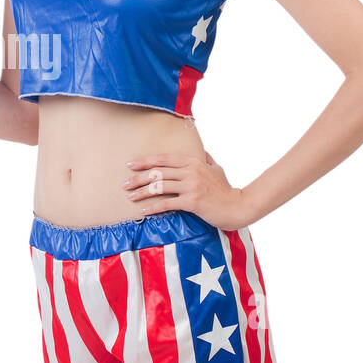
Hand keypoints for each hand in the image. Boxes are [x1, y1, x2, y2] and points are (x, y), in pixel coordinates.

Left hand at [122, 148, 253, 230]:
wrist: (238, 207)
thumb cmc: (226, 190)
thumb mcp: (217, 169)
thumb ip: (206, 159)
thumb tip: (202, 152)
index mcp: (193, 162)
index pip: (164, 159)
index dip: (145, 161)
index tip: (130, 164)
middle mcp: (190, 171)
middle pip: (158, 172)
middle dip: (138, 178)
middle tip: (124, 184)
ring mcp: (191, 186)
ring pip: (159, 186)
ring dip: (142, 192)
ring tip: (130, 196)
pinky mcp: (192, 201)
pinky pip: (167, 203)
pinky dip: (153, 207)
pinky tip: (143, 210)